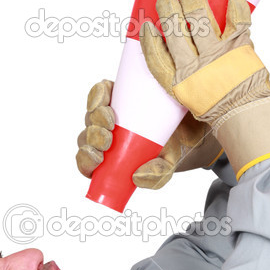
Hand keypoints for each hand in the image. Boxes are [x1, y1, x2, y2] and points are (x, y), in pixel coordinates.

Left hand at [76, 79, 221, 189]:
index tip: (99, 156)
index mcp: (107, 160)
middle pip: (86, 137)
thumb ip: (156, 177)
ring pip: (90, 115)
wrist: (184, 127)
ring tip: (110, 117)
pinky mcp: (114, 97)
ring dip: (95, 116)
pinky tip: (106, 92)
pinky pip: (99, 92)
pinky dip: (99, 92)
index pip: (86, 162)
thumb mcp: (166, 167)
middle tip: (109, 137)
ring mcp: (106, 117)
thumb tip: (136, 176)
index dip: (86, 159)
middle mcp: (102, 138)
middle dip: (93, 137)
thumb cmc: (168, 150)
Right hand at [139, 0, 269, 178]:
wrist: (248, 113)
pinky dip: (235, 8)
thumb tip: (167, 45)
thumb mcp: (189, 97)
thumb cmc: (218, 106)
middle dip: (168, 8)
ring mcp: (219, 56)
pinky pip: (237, 21)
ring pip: (201, 19)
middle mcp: (196, 68)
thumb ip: (179, 76)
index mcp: (180, 84)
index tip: (146, 26)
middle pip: (175, 31)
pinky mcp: (240, 48)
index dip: (149, 40)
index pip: (157, 58)